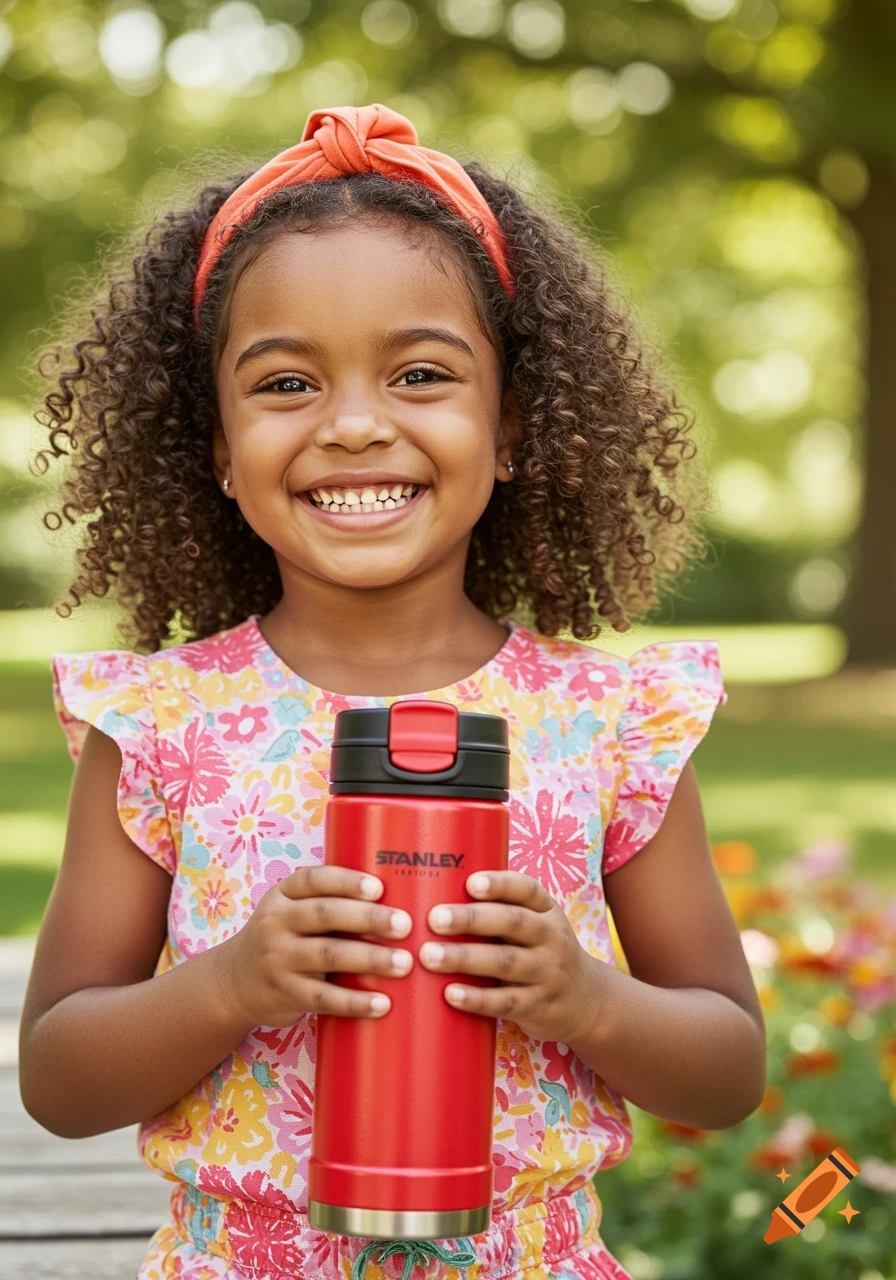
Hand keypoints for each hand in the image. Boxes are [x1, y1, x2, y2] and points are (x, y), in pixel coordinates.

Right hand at [214, 866, 412, 1027]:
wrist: (234, 983)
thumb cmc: (284, 938)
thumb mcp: (292, 911)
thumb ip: (330, 902)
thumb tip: (398, 892)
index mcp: (283, 895)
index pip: (314, 879)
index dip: (347, 881)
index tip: (379, 887)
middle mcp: (276, 922)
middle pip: (325, 914)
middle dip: (368, 918)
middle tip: (405, 925)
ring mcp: (277, 959)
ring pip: (328, 956)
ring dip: (370, 959)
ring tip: (404, 963)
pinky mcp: (284, 993)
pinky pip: (324, 999)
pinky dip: (355, 1002)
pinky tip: (382, 1004)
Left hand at [419, 870, 597, 1043]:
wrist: (587, 1002)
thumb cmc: (542, 953)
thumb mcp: (536, 924)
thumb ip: (500, 912)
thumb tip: (436, 892)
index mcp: (547, 910)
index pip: (526, 889)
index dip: (499, 884)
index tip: (470, 883)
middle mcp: (551, 938)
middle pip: (512, 923)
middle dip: (471, 919)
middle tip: (435, 918)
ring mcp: (547, 973)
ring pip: (505, 962)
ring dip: (465, 958)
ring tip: (429, 955)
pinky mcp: (538, 1007)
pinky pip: (506, 1002)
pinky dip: (477, 998)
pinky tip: (450, 994)